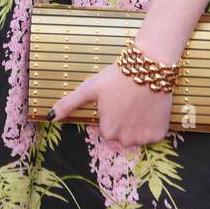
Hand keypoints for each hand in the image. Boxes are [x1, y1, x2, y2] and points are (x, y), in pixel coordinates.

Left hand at [50, 63, 173, 146]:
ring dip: (137, 125)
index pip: (106, 128)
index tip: (115, 100)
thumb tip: (50, 118)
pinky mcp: (159, 134)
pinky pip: (153, 134)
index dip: (110, 113)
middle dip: (123, 121)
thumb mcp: (89, 89)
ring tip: (139, 104)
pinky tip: (150, 108)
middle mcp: (125, 140)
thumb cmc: (116, 77)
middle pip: (122, 134)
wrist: (149, 68)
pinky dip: (152, 125)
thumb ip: (68, 104)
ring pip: (137, 136)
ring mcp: (143, 138)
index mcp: (107, 131)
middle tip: (127, 101)